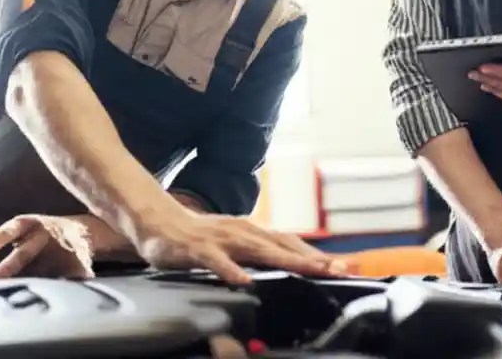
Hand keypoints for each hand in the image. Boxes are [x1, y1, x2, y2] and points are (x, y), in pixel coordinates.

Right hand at [0, 214, 94, 279]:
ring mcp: (20, 226)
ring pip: (0, 231)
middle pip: (10, 235)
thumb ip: (73, 280)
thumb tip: (69, 294)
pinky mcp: (12, 229)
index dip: (12, 263)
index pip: (27, 251)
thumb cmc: (75, 255)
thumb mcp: (78, 268)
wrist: (79, 232)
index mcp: (48, 236)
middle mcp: (32, 228)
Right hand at [133, 209, 351, 284]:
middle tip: (339, 269)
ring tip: (308, 270)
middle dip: (313, 258)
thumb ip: (256, 255)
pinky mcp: (198, 249)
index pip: (291, 243)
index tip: (345, 266)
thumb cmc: (197, 237)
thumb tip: (284, 266)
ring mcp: (222, 239)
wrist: (157, 220)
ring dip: (285, 259)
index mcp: (252, 233)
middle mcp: (243, 232)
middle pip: (283, 245)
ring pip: (258, 250)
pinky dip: (231, 270)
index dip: (318, 255)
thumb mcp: (233, 245)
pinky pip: (217, 261)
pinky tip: (243, 281)